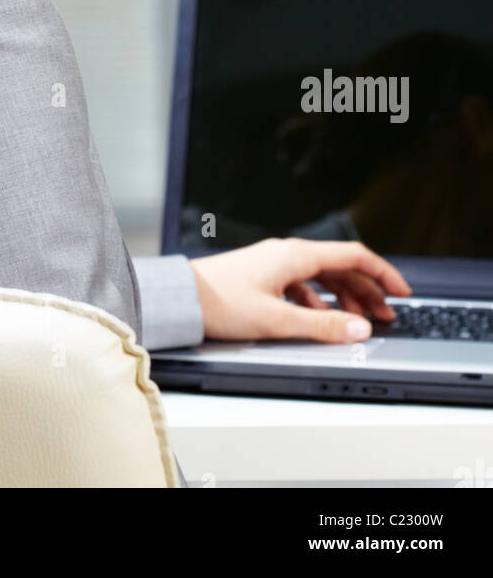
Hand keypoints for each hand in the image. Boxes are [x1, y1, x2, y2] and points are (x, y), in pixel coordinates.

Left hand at [189, 237, 412, 343]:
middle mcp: (288, 254)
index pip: (353, 256)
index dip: (382, 273)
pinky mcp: (264, 276)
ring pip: (322, 277)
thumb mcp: (278, 319)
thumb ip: (322, 325)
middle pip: (340, 267)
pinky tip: (321, 319)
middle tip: (386, 315)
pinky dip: (320, 301)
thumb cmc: (220, 301)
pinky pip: (303, 285)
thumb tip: (359, 329)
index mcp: (296, 256)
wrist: (182, 299)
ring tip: (359, 321)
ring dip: (345, 297)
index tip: (402, 291)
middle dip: (367, 291)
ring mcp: (275, 264)